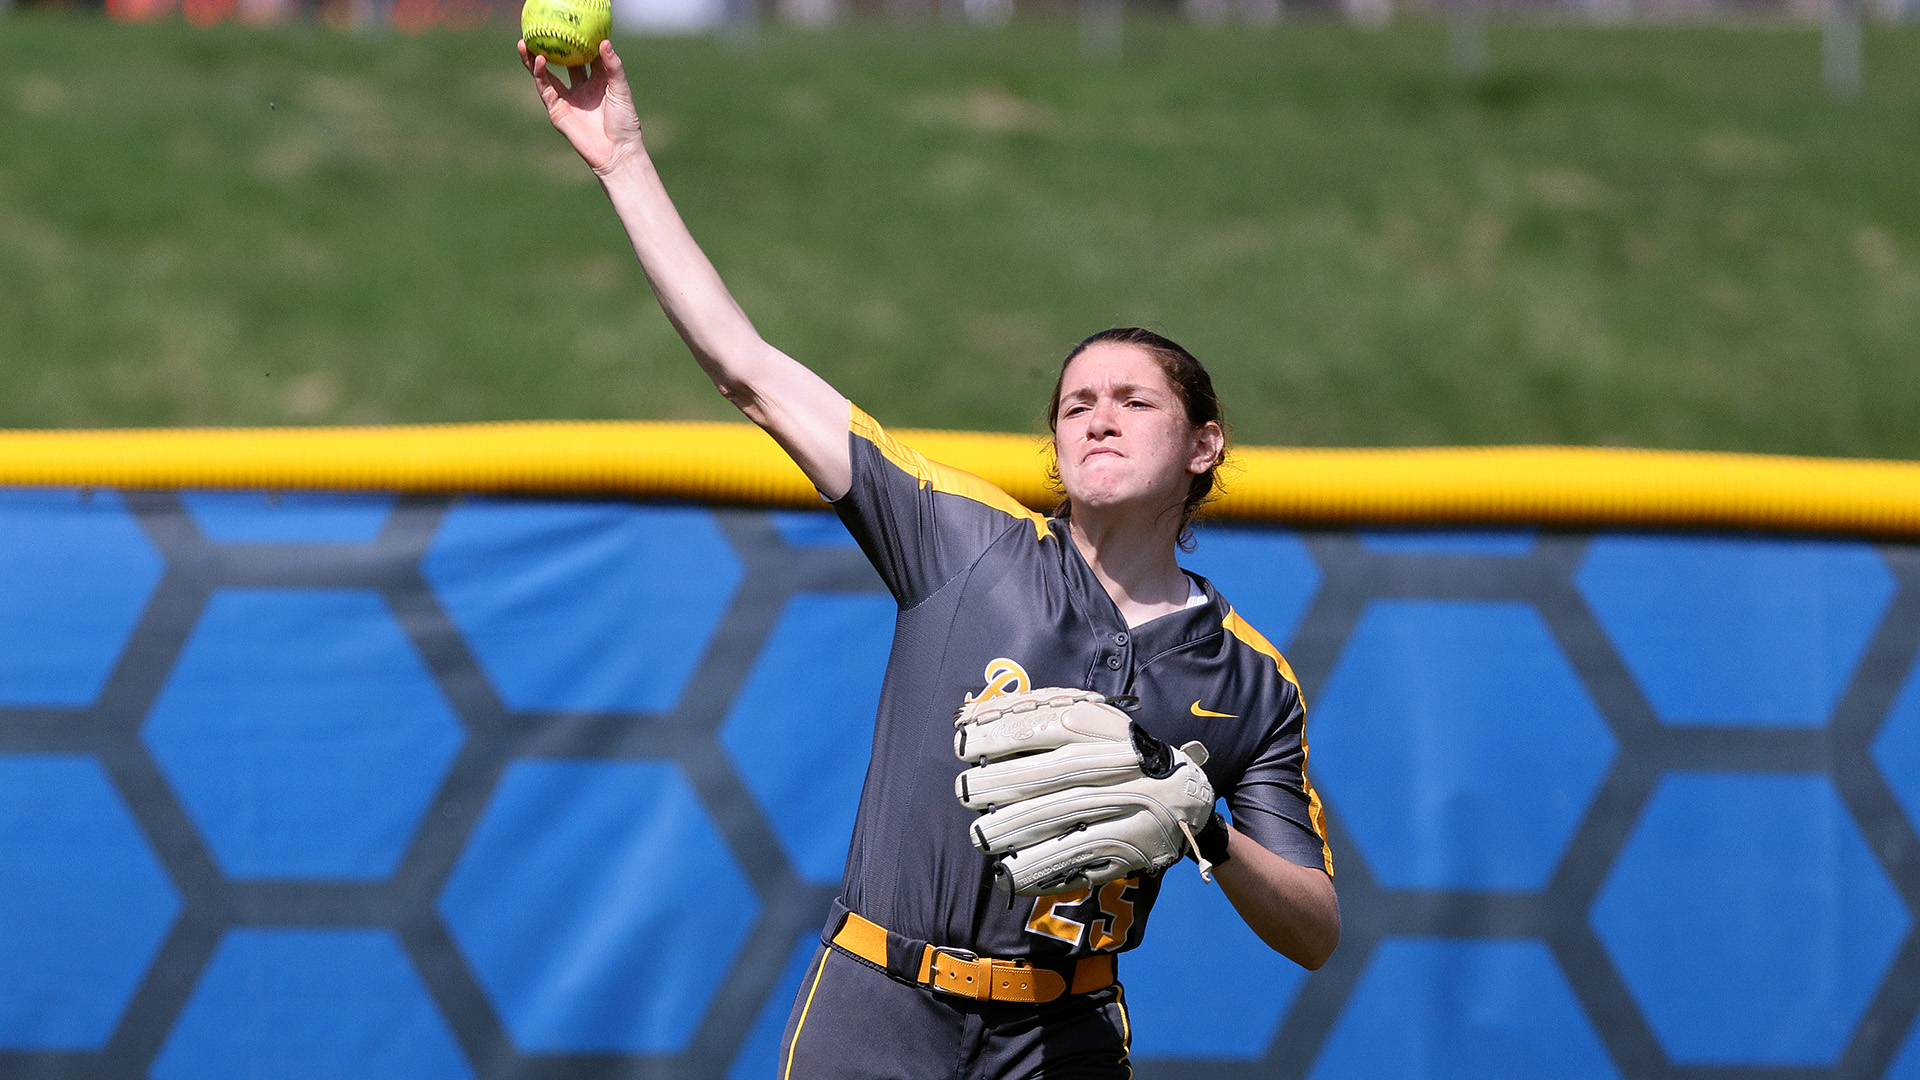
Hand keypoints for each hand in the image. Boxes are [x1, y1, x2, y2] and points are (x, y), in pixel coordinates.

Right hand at [518, 38, 645, 176]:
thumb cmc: (624, 122)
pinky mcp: (557, 111)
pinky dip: (540, 74)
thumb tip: (604, 42)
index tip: (571, 21)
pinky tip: (538, 59)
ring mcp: (568, 99)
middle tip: (542, 28)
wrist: (617, 152)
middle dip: (551, 46)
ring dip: (535, 58)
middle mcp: (581, 87)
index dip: (578, 39)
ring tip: (525, 41)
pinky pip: (546, 88)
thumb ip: (613, 66)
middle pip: (562, 62)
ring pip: (547, 74)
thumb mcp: (621, 90)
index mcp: (599, 80)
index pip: (585, 55)